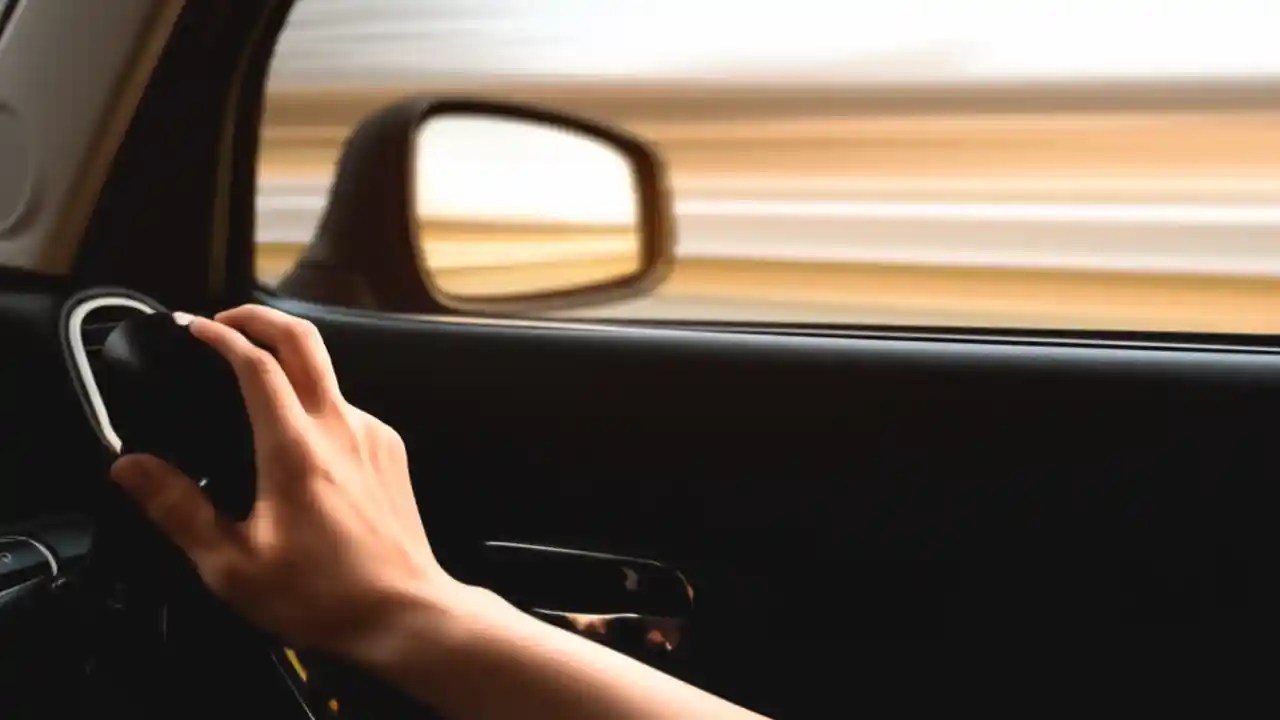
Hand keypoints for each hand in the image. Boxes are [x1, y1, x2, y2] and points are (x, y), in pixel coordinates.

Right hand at [110, 305, 463, 658]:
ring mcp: (373, 435)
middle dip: (260, 318)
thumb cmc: (322, 596)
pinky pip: (346, 411)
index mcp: (295, 448)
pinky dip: (314, 405)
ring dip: (288, 366)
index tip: (193, 327)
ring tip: (252, 384)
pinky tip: (294, 438)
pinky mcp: (391, 451)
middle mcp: (340, 427)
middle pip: (304, 341)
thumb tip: (130, 467)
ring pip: (327, 377)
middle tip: (226, 321)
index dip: (220, 335)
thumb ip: (177, 508)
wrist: (406, 613)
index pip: (256, 363)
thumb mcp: (232, 564)